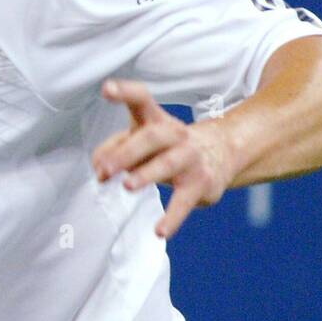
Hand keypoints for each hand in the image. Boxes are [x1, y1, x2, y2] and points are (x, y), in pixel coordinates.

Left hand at [92, 78, 235, 238]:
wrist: (223, 152)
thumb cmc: (168, 146)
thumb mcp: (143, 140)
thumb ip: (115, 149)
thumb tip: (98, 169)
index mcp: (156, 120)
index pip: (141, 100)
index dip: (125, 93)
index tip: (106, 89)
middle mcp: (175, 135)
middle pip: (151, 137)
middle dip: (126, 153)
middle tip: (104, 170)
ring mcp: (189, 158)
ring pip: (167, 164)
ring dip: (147, 174)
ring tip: (128, 186)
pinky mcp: (200, 184)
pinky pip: (184, 202)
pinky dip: (172, 218)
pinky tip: (160, 231)